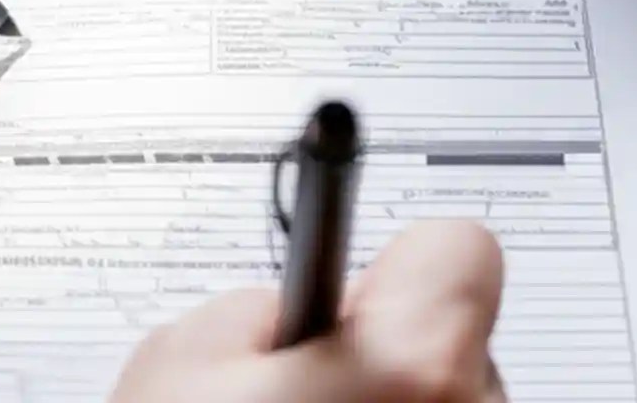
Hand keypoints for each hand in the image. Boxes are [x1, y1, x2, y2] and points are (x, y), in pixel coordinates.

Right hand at [111, 221, 505, 402]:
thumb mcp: (179, 360)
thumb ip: (255, 300)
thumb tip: (292, 304)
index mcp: (409, 364)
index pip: (457, 248)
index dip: (394, 262)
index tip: (366, 265)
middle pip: (450, 332)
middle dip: (381, 345)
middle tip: (305, 386)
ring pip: (450, 396)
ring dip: (392, 400)